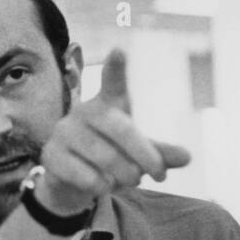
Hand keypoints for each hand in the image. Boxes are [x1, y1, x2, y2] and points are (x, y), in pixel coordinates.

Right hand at [36, 49, 190, 214]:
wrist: (69, 180)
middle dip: (146, 157)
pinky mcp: (51, 156)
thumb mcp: (138, 154)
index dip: (115, 67)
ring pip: (106, 158)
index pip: (112, 82)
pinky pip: (86, 176)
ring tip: (131, 180)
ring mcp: (64, 133)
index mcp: (107, 104)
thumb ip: (160, 154)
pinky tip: (103, 185)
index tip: (119, 52)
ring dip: (126, 176)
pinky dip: (103, 187)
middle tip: (160, 175)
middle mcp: (84, 112)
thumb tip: (188, 157)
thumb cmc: (110, 157)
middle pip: (122, 130)